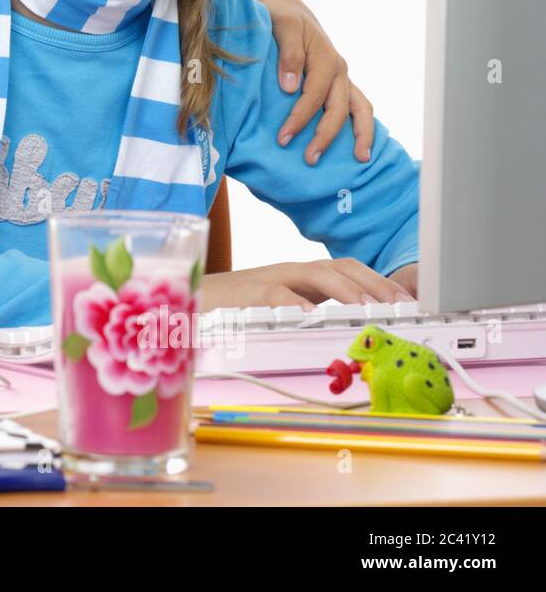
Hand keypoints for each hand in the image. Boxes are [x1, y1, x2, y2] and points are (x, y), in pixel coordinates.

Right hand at [199, 258, 416, 310]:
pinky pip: (276, 294)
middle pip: (340, 265)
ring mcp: (268, 279)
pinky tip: (313, 316)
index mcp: (300, 277)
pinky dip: (297, 304)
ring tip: (366, 307)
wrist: (186, 299)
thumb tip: (348, 326)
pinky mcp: (246, 293)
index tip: (406, 304)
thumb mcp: (278, 308)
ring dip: (346, 290)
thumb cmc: (233, 309)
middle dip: (373, 283)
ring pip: (315, 273)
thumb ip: (307, 308)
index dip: (379, 282)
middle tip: (397, 306)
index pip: (348, 269)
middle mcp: (289, 272)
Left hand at [250, 0, 374, 164]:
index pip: (315, 94)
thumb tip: (291, 88)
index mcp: (325, 57)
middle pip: (339, 108)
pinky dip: (362, 127)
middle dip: (325, 135)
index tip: (283, 138)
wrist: (286, 9)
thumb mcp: (281, 25)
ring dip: (360, 135)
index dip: (300, 117)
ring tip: (359, 160)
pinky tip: (358, 148)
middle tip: (309, 159)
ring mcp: (342, 79)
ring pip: (360, 109)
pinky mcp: (340, 85)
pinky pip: (357, 107)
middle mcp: (339, 70)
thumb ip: (288, 53)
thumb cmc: (279, 18)